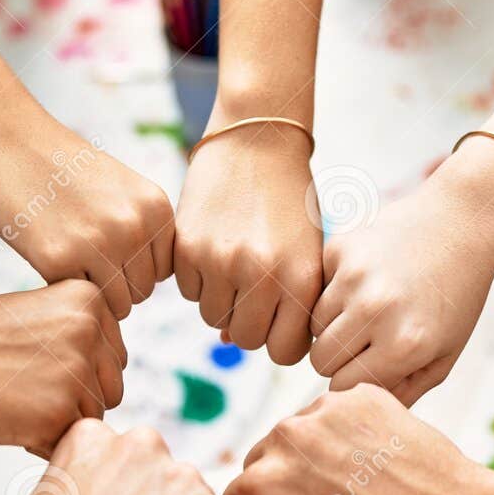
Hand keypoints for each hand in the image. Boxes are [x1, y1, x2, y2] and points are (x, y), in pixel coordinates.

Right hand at [0, 124, 172, 319]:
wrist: (11, 143)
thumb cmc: (65, 169)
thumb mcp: (123, 188)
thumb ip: (144, 228)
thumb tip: (153, 281)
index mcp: (156, 207)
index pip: (163, 270)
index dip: (135, 268)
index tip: (109, 253)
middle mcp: (134, 226)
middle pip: (142, 291)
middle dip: (117, 285)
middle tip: (85, 262)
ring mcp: (99, 243)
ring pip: (118, 305)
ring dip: (95, 294)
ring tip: (71, 265)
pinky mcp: (59, 259)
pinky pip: (78, 299)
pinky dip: (64, 288)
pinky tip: (49, 258)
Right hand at [0, 280, 124, 456]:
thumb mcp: (39, 313)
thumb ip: (81, 334)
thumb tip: (112, 375)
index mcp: (91, 301)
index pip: (110, 359)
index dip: (72, 372)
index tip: (31, 363)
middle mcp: (91, 331)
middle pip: (107, 391)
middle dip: (71, 400)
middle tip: (19, 385)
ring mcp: (75, 372)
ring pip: (89, 420)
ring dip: (55, 422)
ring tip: (12, 400)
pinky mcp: (56, 413)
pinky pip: (66, 445)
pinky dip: (38, 443)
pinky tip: (6, 418)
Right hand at [173, 122, 321, 364]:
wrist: (257, 142)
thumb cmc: (290, 203)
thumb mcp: (305, 253)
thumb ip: (287, 305)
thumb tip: (234, 342)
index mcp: (301, 277)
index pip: (285, 352)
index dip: (281, 340)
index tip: (280, 321)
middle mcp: (262, 274)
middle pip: (247, 340)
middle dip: (251, 324)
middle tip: (256, 293)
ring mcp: (222, 261)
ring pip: (214, 319)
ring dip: (224, 301)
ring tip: (237, 266)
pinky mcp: (188, 247)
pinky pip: (190, 292)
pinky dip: (200, 280)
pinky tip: (216, 249)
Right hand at [222, 385, 493, 494]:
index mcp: (261, 486)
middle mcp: (285, 439)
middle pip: (263, 462)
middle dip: (285, 486)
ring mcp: (324, 411)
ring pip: (300, 436)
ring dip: (316, 458)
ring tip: (358, 490)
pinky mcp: (362, 396)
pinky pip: (337, 416)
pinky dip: (350, 437)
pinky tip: (376, 467)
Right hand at [309, 144, 493, 404]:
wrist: (461, 224)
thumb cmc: (456, 297)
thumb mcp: (444, 354)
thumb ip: (403, 392)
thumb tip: (357, 414)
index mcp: (405, 344)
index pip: (343, 387)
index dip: (353, 381)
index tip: (368, 369)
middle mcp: (376, 310)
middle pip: (321, 360)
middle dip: (338, 357)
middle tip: (366, 340)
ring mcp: (354, 276)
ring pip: (312, 326)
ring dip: (332, 326)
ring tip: (367, 310)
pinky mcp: (340, 248)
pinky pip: (314, 289)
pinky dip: (331, 292)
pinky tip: (362, 281)